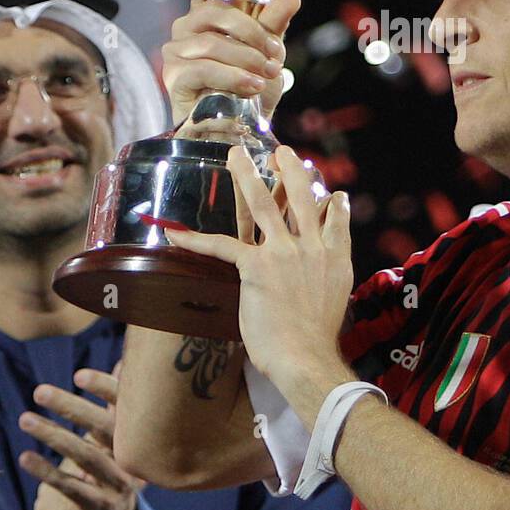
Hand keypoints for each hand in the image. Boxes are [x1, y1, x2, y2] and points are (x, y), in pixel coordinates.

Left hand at [19, 367, 145, 509]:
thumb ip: (119, 404)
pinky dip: (48, 471)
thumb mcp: (123, 437)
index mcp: (139, 436)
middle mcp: (135, 458)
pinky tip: (26, 458)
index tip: (78, 375)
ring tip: (25, 419)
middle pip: (103, 428)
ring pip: (85, 456)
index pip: (124, 406)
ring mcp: (120, 484)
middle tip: (39, 391)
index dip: (104, 388)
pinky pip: (72, 487)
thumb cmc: (116, 471)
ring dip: (53, 435)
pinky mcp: (102, 508)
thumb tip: (121, 364)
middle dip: (70, 406)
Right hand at [163, 0, 300, 126]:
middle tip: (274, 53)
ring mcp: (177, 51)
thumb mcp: (269, 52)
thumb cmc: (250, 86)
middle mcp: (187, 26)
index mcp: (208, 12)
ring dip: (246, 59)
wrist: (240, 129)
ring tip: (265, 76)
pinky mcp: (174, 76)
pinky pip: (203, 68)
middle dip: (251, 31)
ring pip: (212, 42)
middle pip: (214, 10)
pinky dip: (233, 77)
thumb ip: (275, 24)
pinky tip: (251, 87)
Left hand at [165, 145, 353, 393]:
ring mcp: (284, 253)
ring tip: (237, 155)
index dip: (331, 203)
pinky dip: (194, 240)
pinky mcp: (257, 267)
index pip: (335, 219)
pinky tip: (174, 233)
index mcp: (334, 257)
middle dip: (291, 171)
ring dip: (248, 176)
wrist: (306, 357)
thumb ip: (327, 279)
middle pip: (301, 198)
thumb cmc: (317, 339)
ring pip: (264, 205)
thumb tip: (315, 280)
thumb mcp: (335, 300)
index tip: (329, 192)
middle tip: (281, 152)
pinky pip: (221, 246)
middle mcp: (311, 248)